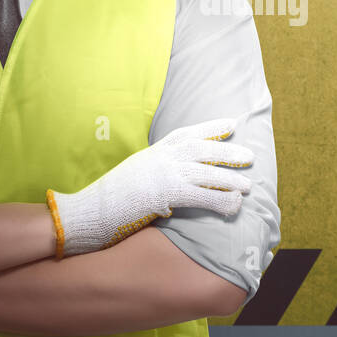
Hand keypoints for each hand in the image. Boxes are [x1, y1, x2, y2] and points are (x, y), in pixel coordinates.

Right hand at [46, 117, 253, 256]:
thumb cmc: (107, 202)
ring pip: (206, 171)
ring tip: (249, 185)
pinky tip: (235, 205)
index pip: (185, 134)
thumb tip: (168, 188)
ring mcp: (162, 173)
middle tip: (249, 156)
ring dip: (230, 178)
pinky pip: (201, 194)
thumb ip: (152, 175)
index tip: (231, 124)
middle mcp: (159, 158)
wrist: (87, 212)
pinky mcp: (165, 192)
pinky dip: (221, 199)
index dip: (210, 128)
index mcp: (152, 153)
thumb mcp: (133, 177)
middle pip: (201, 148)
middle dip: (227, 151)